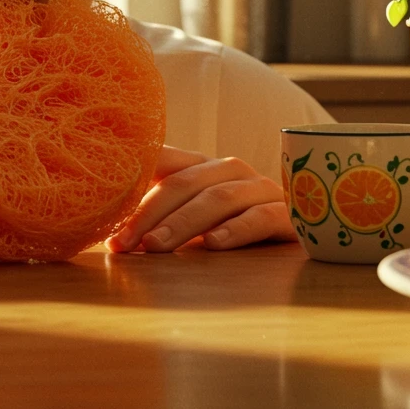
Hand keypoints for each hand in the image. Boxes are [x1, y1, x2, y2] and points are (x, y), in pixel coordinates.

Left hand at [106, 146, 293, 252]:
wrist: (305, 228)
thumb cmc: (231, 227)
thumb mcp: (191, 218)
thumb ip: (158, 215)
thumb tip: (108, 234)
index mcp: (202, 165)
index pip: (163, 162)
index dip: (131, 186)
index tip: (104, 216)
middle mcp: (231, 170)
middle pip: (184, 184)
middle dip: (148, 213)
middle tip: (123, 242)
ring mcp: (261, 189)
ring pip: (217, 199)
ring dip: (182, 223)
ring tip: (155, 246)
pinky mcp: (289, 215)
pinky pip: (260, 218)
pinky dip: (236, 230)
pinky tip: (213, 245)